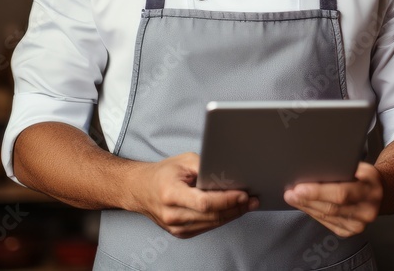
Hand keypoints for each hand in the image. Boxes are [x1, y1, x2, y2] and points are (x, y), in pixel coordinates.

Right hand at [127, 152, 257, 237]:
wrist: (140, 190)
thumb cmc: (163, 173)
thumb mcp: (184, 161)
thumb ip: (206, 167)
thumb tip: (229, 173)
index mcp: (170, 194)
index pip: (204, 202)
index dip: (226, 199)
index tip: (243, 194)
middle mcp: (172, 214)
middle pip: (211, 215)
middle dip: (236, 207)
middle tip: (253, 199)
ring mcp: (175, 227)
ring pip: (211, 223)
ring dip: (232, 214)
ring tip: (249, 204)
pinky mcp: (180, 233)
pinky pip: (206, 227)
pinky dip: (222, 218)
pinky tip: (233, 210)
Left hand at [284, 162, 381, 236]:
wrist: (379, 193)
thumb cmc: (364, 177)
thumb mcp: (359, 166)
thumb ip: (342, 168)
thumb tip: (313, 167)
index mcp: (370, 189)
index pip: (341, 193)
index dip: (318, 192)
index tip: (299, 187)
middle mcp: (367, 209)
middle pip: (331, 207)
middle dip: (307, 200)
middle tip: (290, 192)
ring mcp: (359, 224)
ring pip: (327, 216)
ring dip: (306, 206)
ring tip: (293, 197)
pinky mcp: (350, 231)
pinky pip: (327, 223)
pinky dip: (313, 213)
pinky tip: (305, 205)